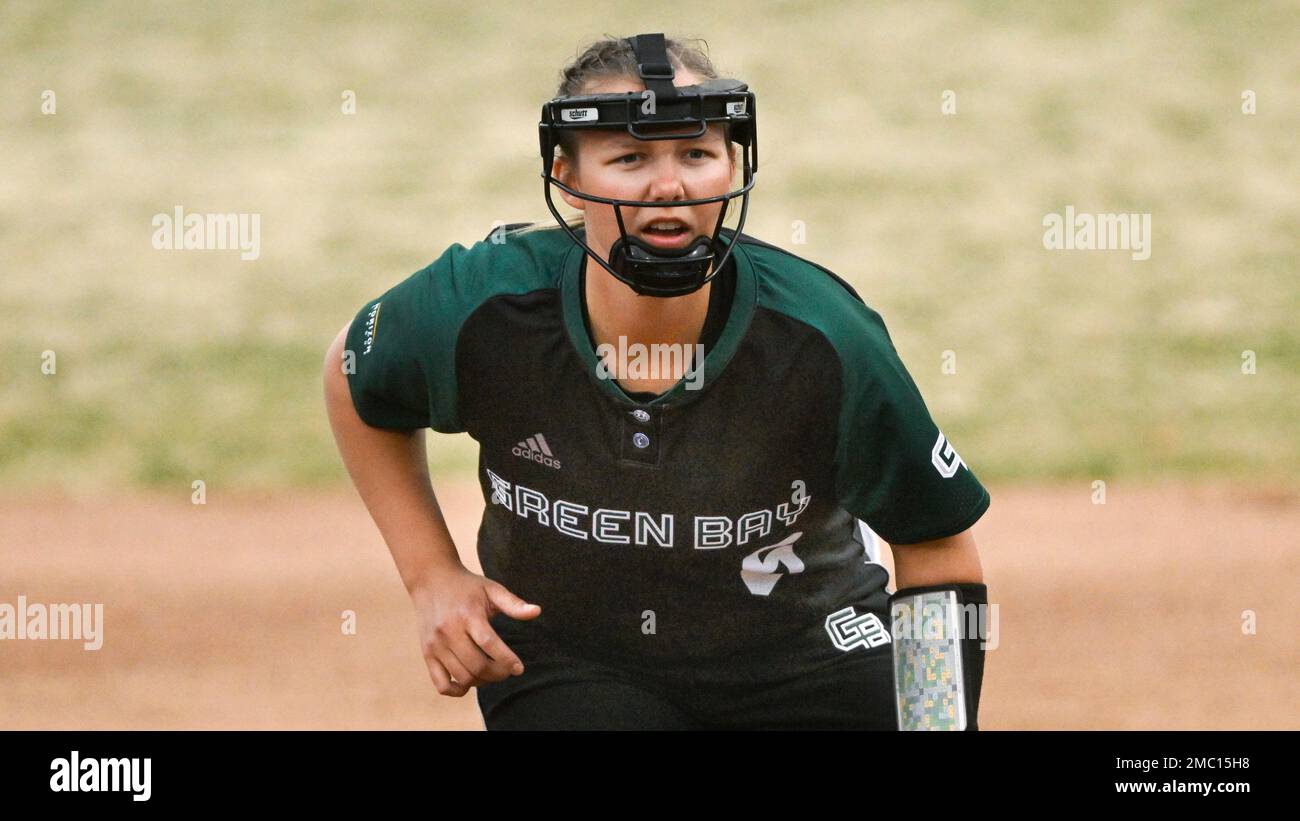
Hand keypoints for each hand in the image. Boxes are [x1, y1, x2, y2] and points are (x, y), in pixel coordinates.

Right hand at [410, 567, 540, 696]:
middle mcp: (449, 631)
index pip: (489, 644)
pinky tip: (469, 681)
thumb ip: (514, 604)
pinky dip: (457, 690)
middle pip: (477, 666)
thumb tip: (538, 612)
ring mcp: (435, 644)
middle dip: (498, 674)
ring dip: (482, 681)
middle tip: (507, 671)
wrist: (431, 579)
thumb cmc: (467, 586)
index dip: (507, 660)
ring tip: (491, 672)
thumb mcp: (492, 589)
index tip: (519, 668)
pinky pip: (441, 684)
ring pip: (462, 677)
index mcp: (468, 614)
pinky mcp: (427, 654)